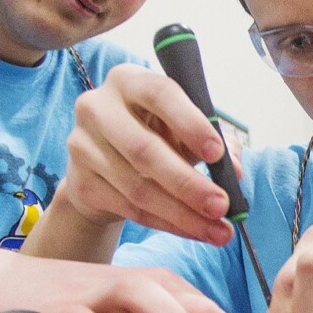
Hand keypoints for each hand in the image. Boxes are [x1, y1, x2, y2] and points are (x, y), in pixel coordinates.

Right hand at [55, 63, 236, 245]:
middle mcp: (97, 107)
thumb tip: (232, 169)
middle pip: (144, 149)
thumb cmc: (152, 135)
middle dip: (189, 184)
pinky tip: (192, 231)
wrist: (103, 166)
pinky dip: (167, 224)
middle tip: (221, 205)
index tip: (217, 154)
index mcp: (128, 81)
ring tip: (218, 230)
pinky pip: (130, 209)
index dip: (190, 124)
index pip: (159, 94)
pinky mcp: (80, 183)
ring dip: (183, 214)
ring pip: (138, 188)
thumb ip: (211, 142)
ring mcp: (82, 146)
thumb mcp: (181, 129)